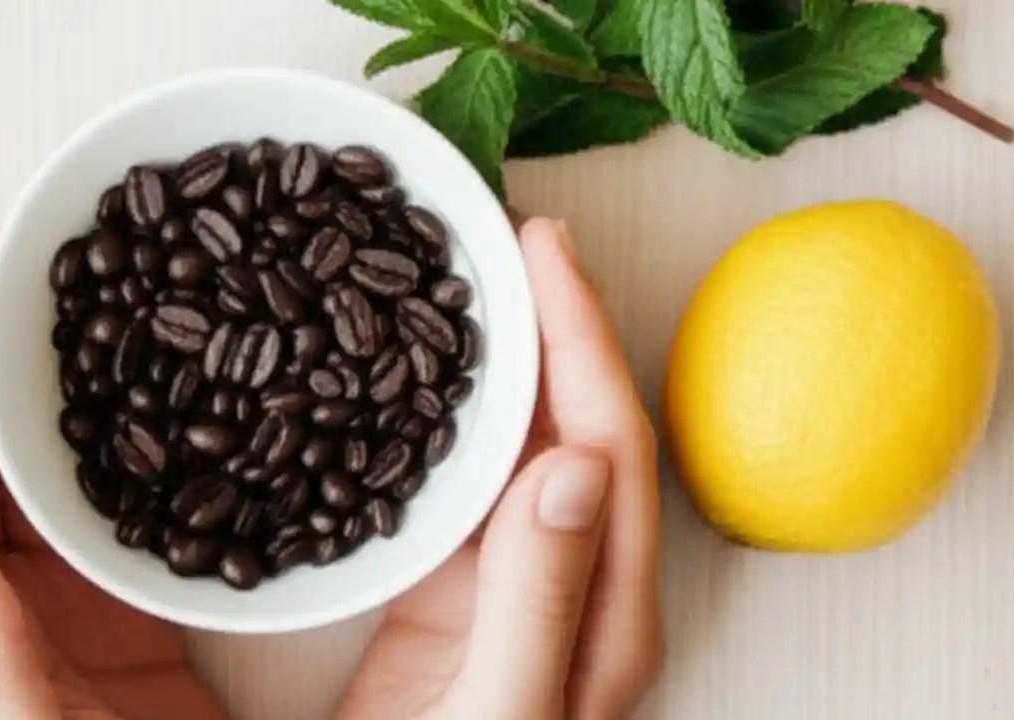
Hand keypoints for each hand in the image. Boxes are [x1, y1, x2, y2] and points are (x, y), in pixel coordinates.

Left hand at [0, 257, 226, 719]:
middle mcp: (10, 624)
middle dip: (1, 355)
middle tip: (44, 263)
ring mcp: (72, 623)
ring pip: (57, 481)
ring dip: (72, 389)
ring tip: (107, 302)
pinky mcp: (133, 630)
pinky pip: (125, 514)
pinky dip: (142, 446)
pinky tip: (175, 400)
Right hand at [337, 218, 662, 719]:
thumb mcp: (501, 709)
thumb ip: (539, 598)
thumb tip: (570, 462)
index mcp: (603, 602)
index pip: (609, 439)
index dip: (580, 335)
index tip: (542, 247)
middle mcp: (569, 575)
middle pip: (571, 420)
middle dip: (547, 321)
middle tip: (501, 237)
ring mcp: (512, 580)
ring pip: (513, 441)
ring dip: (494, 359)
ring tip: (455, 280)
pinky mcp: (454, 593)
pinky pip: (454, 482)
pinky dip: (438, 418)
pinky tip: (403, 379)